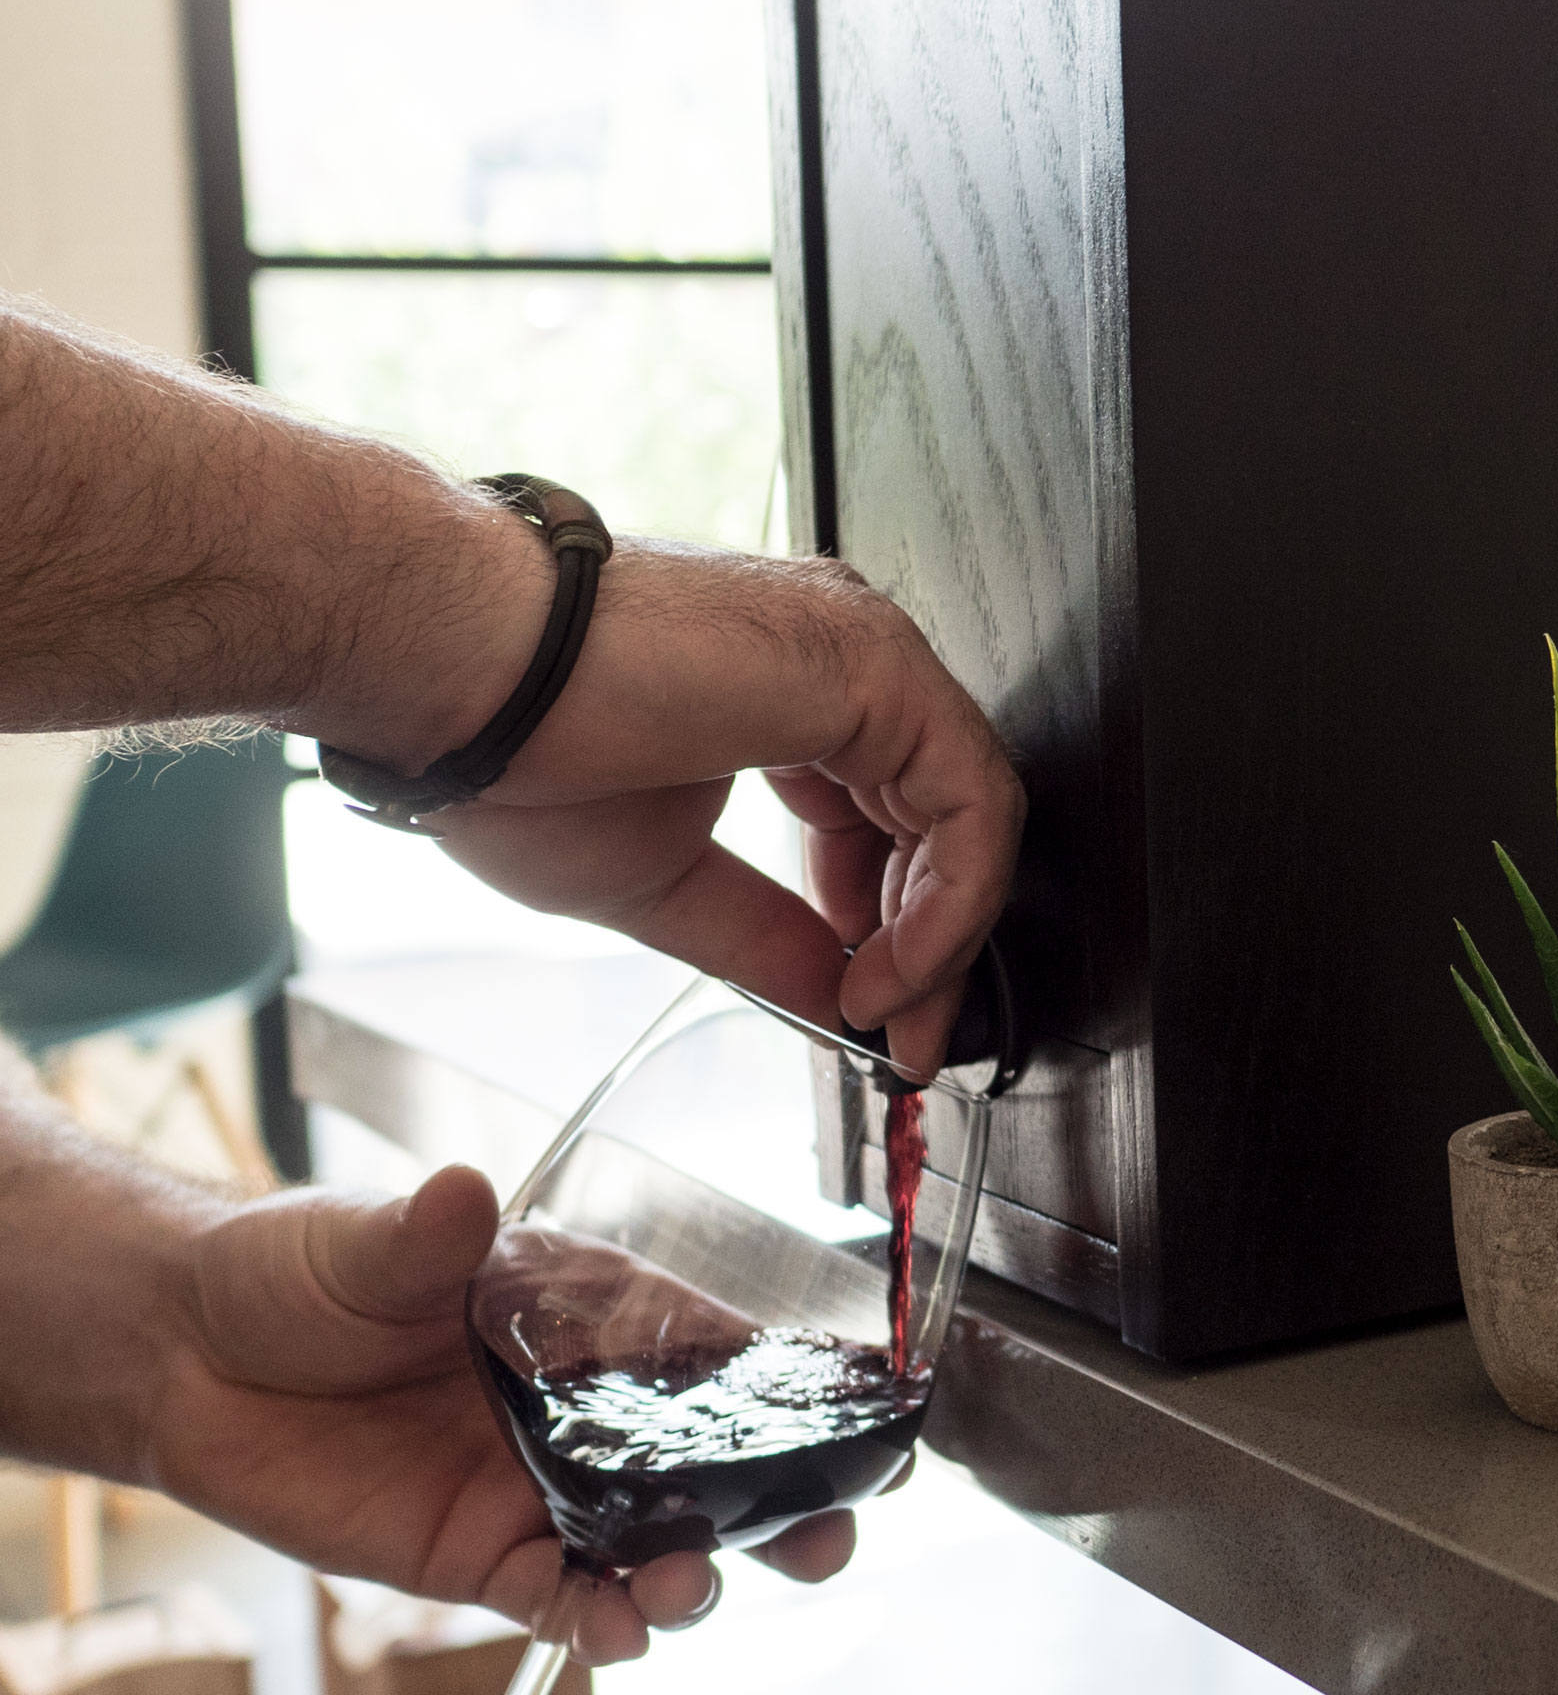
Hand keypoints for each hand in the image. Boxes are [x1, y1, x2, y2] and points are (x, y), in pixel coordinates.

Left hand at [149, 1166, 860, 1663]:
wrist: (186, 1357)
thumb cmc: (296, 1269)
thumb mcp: (367, 1241)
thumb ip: (428, 1234)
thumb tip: (463, 1195)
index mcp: (589, 1315)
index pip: (715, 1352)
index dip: (793, 1393)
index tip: (861, 1426)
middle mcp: (583, 1408)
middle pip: (712, 1465)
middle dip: (784, 1510)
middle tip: (826, 1540)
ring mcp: (536, 1485)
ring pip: (650, 1544)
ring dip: (689, 1575)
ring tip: (685, 1587)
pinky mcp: (477, 1553)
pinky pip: (559, 1595)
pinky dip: (598, 1618)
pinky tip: (617, 1628)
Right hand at [419, 543, 1024, 1080]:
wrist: (450, 680)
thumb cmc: (515, 753)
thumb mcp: (665, 882)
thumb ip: (766, 935)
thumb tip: (837, 1000)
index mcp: (796, 698)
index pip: (894, 820)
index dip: (895, 928)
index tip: (871, 1014)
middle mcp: (844, 664)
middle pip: (944, 822)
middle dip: (930, 947)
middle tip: (901, 1039)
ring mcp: (865, 655)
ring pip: (971, 815)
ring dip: (942, 939)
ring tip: (885, 1017)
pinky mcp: (876, 666)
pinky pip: (968, 801)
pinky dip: (950, 904)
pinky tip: (888, 970)